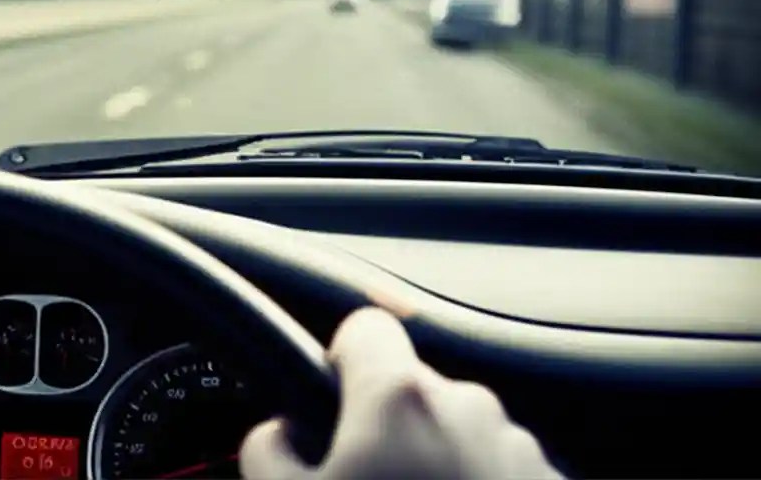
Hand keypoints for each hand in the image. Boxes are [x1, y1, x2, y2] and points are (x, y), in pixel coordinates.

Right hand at [240, 307, 562, 479]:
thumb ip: (270, 452)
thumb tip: (279, 436)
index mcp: (399, 398)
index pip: (361, 328)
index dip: (337, 363)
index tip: (329, 404)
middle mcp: (470, 408)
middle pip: (412, 392)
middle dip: (385, 432)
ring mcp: (522, 452)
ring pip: (459, 438)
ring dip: (434, 470)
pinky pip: (500, 475)